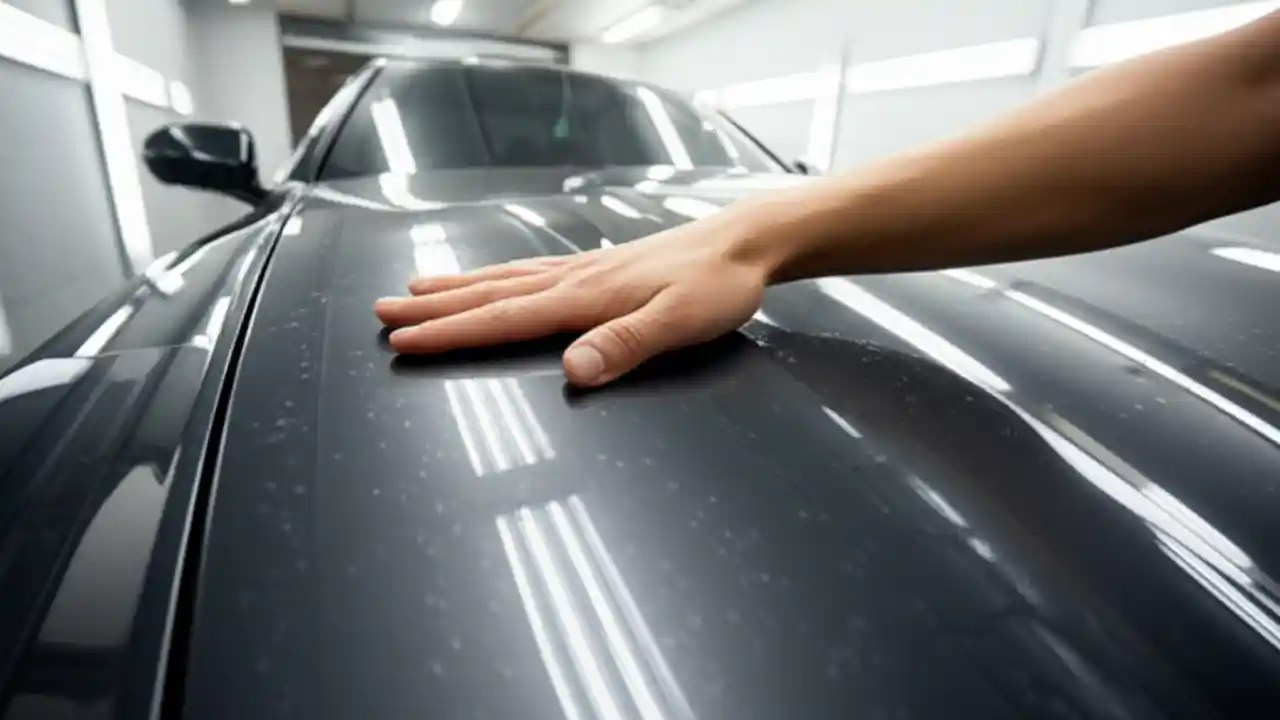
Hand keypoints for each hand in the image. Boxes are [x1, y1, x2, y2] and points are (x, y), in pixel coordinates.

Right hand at [374, 212, 769, 386]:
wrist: (745, 242)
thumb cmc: (718, 286)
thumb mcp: (680, 323)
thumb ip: (625, 345)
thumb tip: (573, 371)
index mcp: (585, 297)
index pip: (503, 319)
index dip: (450, 333)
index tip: (403, 342)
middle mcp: (573, 278)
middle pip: (488, 295)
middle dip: (432, 308)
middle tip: (381, 315)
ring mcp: (582, 269)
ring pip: (503, 278)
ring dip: (455, 288)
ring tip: (413, 290)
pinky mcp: (598, 267)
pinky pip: (529, 269)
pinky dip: (496, 275)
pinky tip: (490, 277)